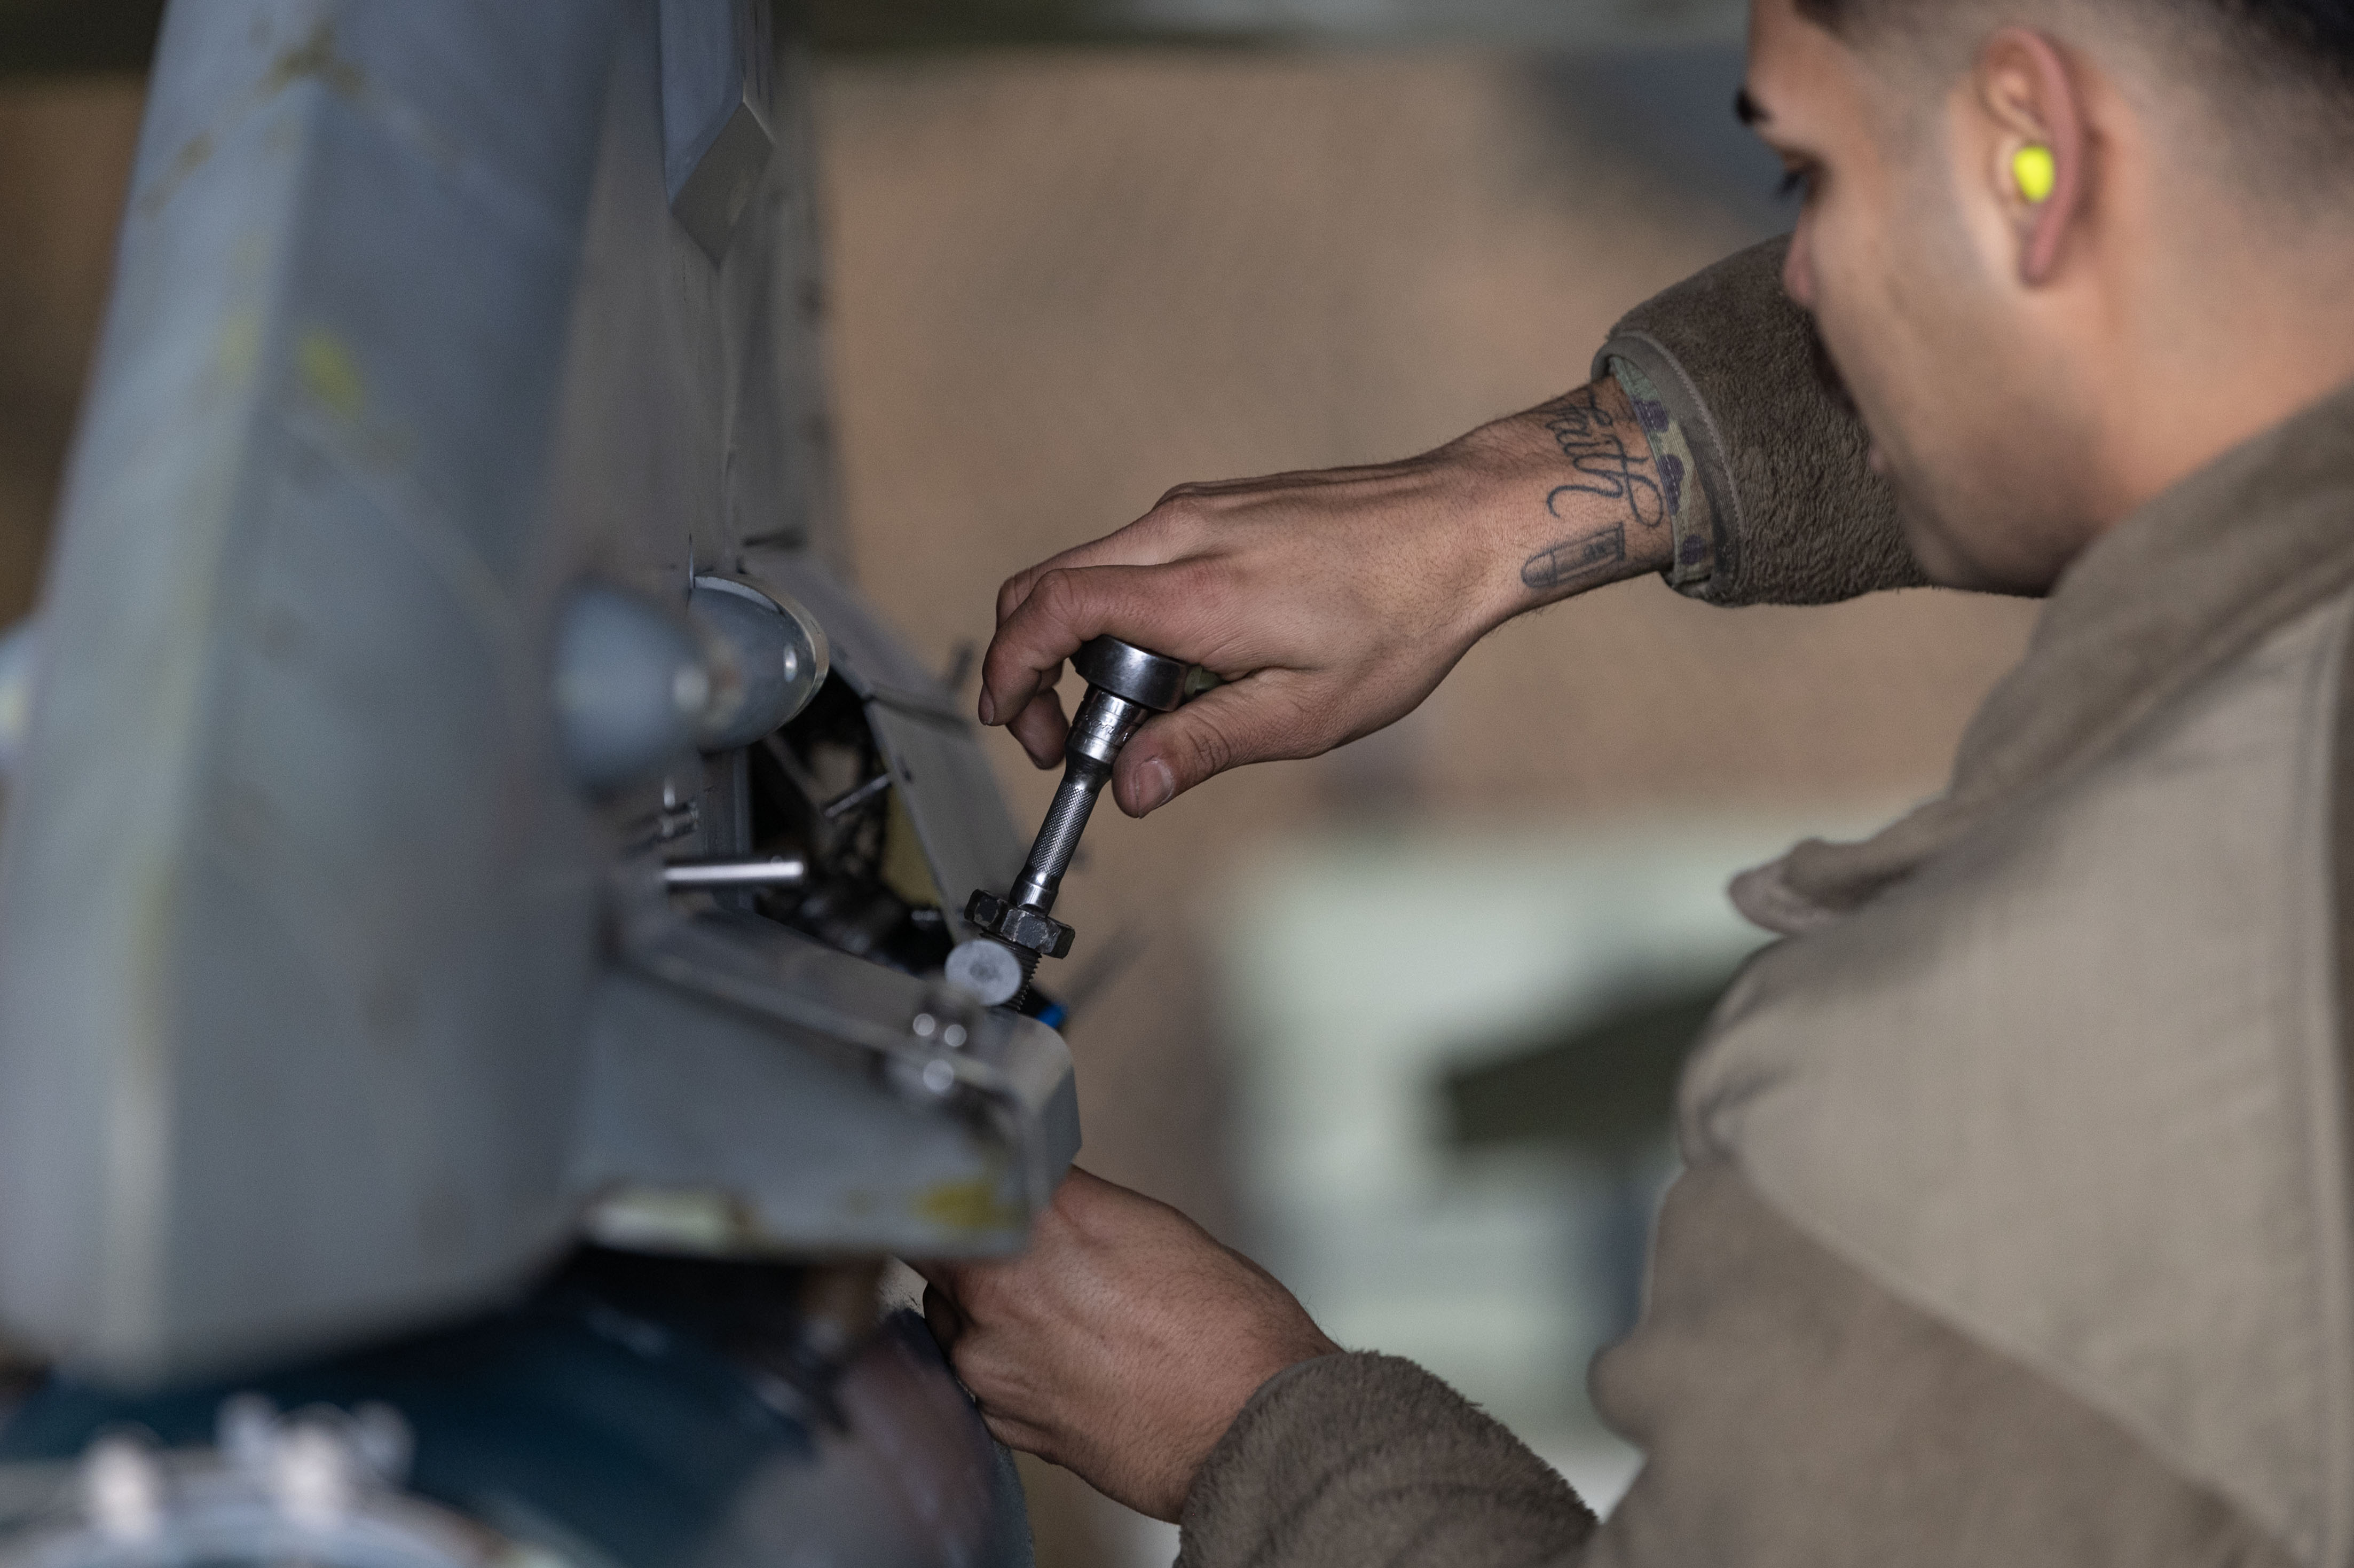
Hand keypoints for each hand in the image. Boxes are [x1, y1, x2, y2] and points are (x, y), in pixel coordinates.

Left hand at [912, 1169, 1340, 1521]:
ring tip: (1057, 1304)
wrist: (1253, 1430)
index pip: (933, 1198)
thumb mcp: (1142, 1221)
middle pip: (936, 1259)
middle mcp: (987, 1313)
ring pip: (954, 1320)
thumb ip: (1061, 1194)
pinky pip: (979, 1378)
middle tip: (1021, 1239)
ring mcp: (991, 1378)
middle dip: (968, 1243)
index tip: (963, 1181)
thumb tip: (1025, 1170)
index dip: (945, 1187)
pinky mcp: (1007, 1428)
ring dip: (983, 1304)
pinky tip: (1061, 1354)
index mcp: (1013, 1248)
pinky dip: (1005, 1361)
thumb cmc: (1221, 1328)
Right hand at [977, 379, 1674, 814]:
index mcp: (1196, 592)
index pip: (1051, 611)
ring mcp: (1198, 509)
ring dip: (1085, 641)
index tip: (1011, 719)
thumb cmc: (1403, 617)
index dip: (1008, 668)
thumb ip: (1206, 746)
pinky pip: (1138, 556)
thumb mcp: (1307, 715)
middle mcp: (1183, 533)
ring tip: (1149, 706)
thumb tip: (1132, 786)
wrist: (1463, 528)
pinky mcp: (1218, 504)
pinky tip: (1189, 659)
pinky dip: (1126, 610)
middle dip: (1031, 664)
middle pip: (1047, 584)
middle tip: (1064, 734)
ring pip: (1090, 568)